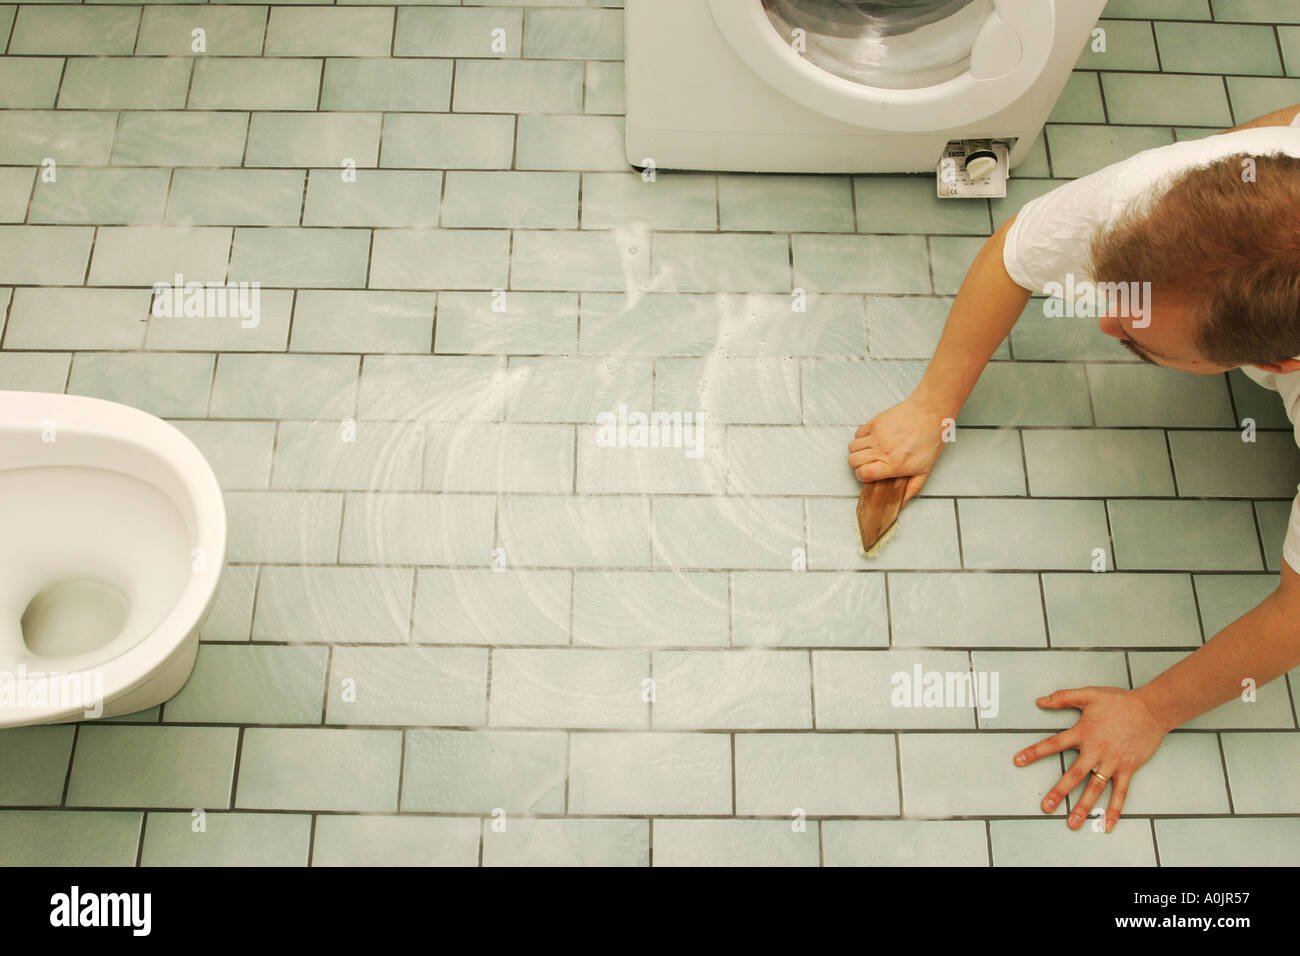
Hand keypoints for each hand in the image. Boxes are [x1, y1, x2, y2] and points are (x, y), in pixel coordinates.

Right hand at [847, 396, 949, 501]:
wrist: (930, 415)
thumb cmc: (929, 440)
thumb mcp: (924, 470)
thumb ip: (911, 489)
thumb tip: (901, 504)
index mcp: (893, 464)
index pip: (862, 474)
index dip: (862, 476)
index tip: (868, 475)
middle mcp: (882, 451)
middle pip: (853, 461)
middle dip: (858, 465)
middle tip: (868, 463)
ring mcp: (877, 435)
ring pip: (852, 447)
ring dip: (857, 451)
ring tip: (869, 451)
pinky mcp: (875, 423)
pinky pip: (857, 433)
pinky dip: (861, 438)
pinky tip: (872, 440)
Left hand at [1013, 686, 1168, 831]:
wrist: (1152, 709)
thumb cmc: (1120, 701)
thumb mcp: (1089, 694)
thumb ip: (1063, 697)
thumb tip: (1040, 701)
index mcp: (1084, 732)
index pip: (1054, 744)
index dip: (1035, 752)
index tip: (1018, 761)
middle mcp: (1096, 750)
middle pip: (1074, 774)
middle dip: (1058, 792)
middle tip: (1045, 806)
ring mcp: (1113, 762)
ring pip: (1095, 788)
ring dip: (1083, 806)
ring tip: (1072, 822)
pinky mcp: (1128, 769)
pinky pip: (1121, 793)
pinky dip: (1115, 809)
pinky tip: (1108, 824)